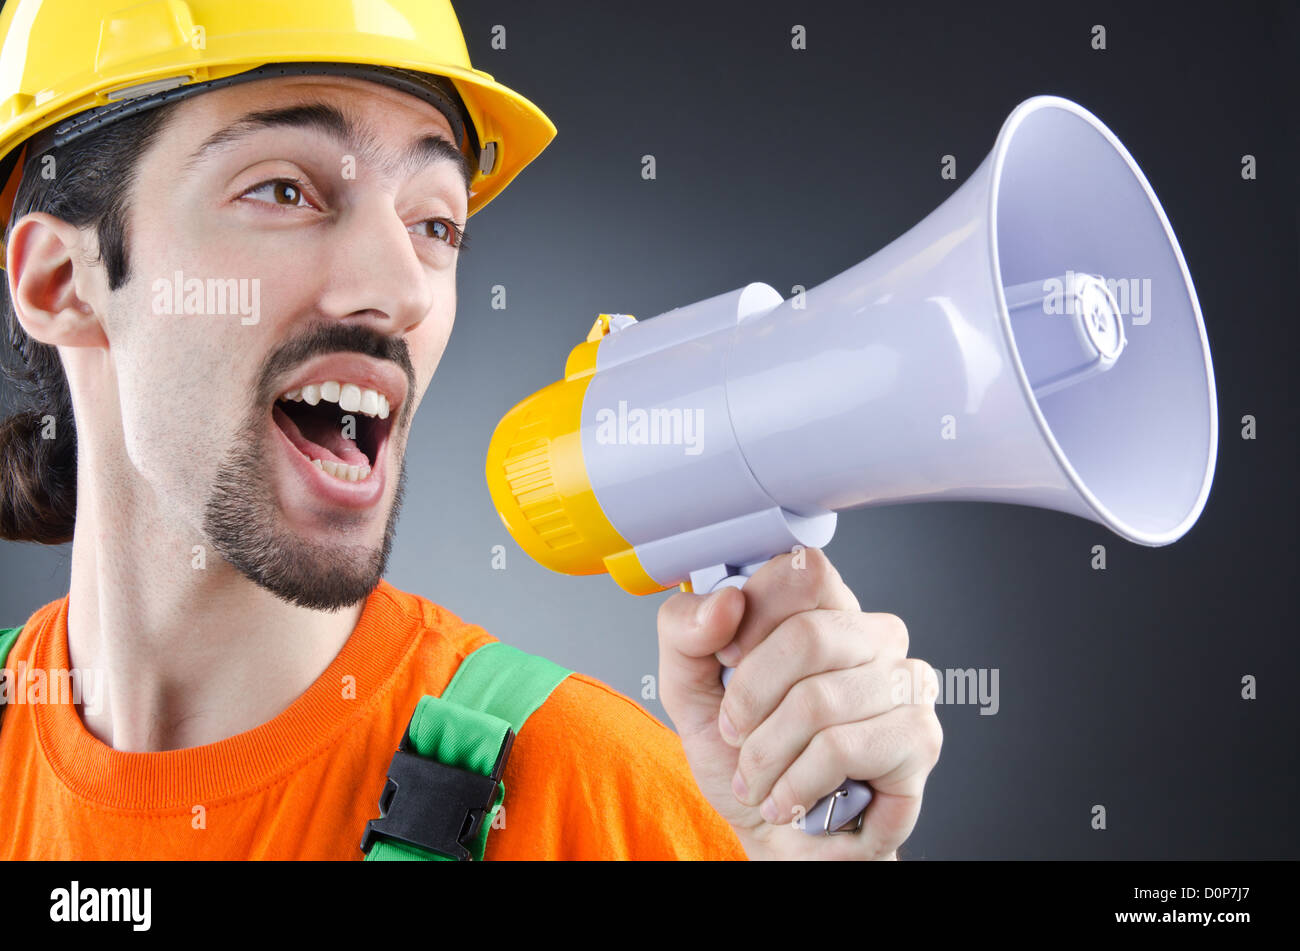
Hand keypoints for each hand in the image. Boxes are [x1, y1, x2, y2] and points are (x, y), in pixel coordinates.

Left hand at [657, 547, 942, 859]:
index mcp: (823, 608)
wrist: (778, 836)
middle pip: (808, 636)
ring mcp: (905, 684)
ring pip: (819, 701)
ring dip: (766, 755)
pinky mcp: (918, 738)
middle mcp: (874, 636)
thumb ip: (685, 632)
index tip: (727, 660)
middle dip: (749, 700)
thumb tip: (724, 601)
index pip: (802, 571)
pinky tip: (791, 798)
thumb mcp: (688, 688)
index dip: (753, 617)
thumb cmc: (742, 756)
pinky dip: (797, 783)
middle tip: (735, 734)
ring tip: (759, 777)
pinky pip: (842, 749)